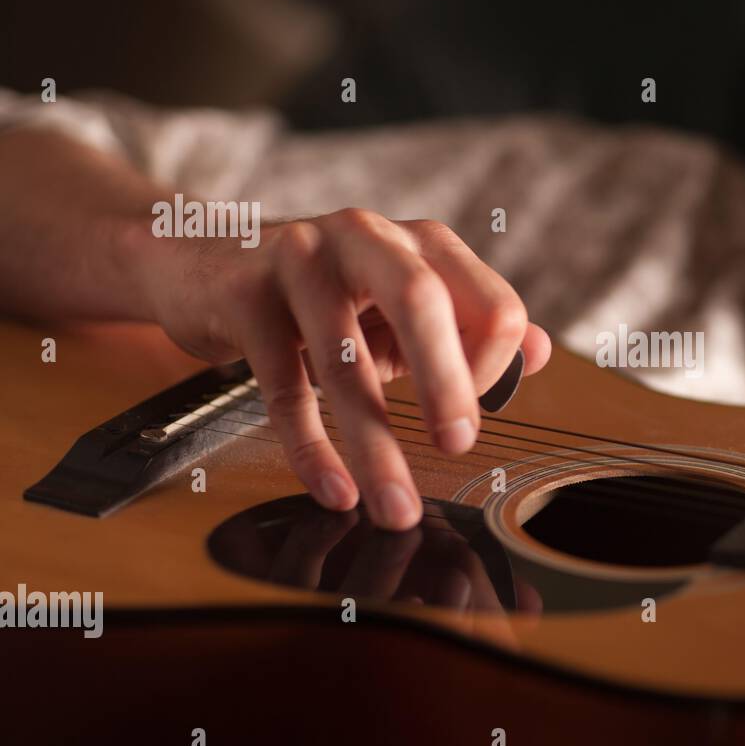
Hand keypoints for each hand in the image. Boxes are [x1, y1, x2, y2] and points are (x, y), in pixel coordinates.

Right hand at [142, 208, 551, 529]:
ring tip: (393, 509)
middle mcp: (368, 236)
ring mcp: (301, 258)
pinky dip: (311, 447)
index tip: (467, 420)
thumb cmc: (320, 294)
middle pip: (424, 302)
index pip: (491, 307)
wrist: (201, 261)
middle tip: (457, 446)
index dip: (491, 372)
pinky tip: (334, 489)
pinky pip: (283, 384)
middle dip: (447, 382)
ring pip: (345, 360)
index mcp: (423, 243)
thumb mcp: (401, 309)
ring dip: (375, 447)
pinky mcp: (244, 294)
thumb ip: (470, 329)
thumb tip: (542, 351)